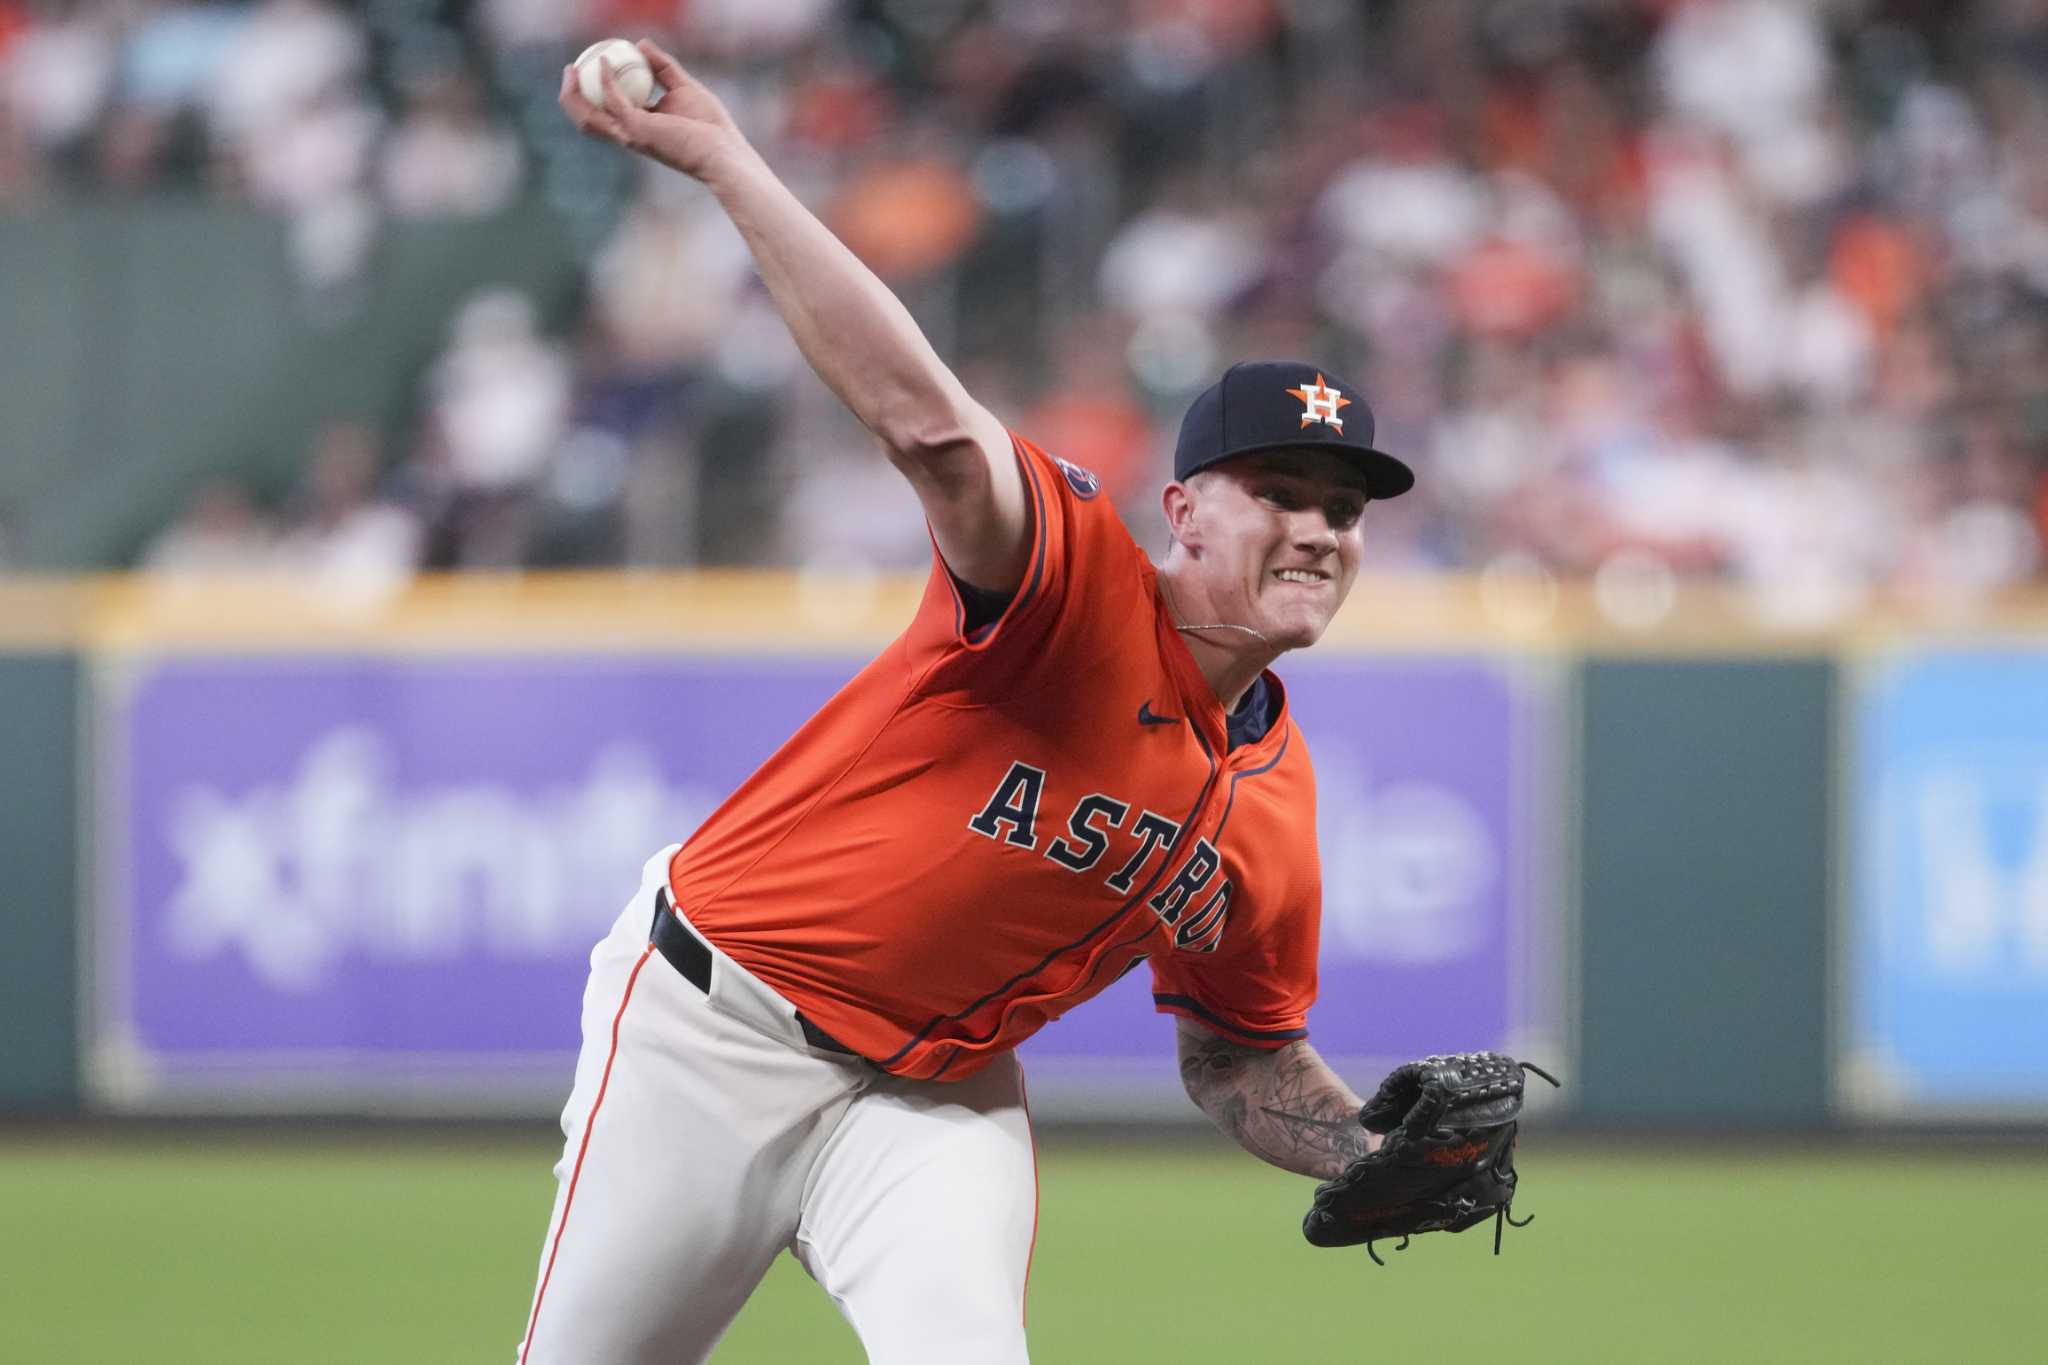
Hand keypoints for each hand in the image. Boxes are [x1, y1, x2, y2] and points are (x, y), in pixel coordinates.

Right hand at [558, 39, 748, 182]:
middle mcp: (630, 134)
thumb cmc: (710, 127)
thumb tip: (641, 44)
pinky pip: (613, 100)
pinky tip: (604, 61)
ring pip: (588, 117)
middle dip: (571, 96)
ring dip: (573, 93)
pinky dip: (605, 80)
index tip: (590, 67)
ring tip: (572, 68)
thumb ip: (662, 66)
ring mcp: (631, 134)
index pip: (606, 113)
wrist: (723, 151)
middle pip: (587, 120)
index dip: (591, 92)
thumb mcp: (683, 87)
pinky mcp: (638, 129)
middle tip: (571, 69)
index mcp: (639, 127)